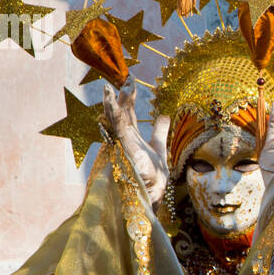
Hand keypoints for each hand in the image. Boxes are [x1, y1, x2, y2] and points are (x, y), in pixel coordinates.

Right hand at [103, 78, 168, 204]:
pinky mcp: (126, 150)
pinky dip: (115, 113)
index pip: (127, 114)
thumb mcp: (160, 148)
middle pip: (121, 113)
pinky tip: (112, 101)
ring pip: (116, 119)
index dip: (127, 97)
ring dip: (113, 103)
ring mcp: (124, 145)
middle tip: (126, 77)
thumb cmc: (154, 177)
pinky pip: (119, 128)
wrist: (153, 196)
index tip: (130, 80)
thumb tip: (163, 115)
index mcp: (132, 138)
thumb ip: (159, 131)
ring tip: (110, 87)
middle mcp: (125, 140)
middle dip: (122, 96)